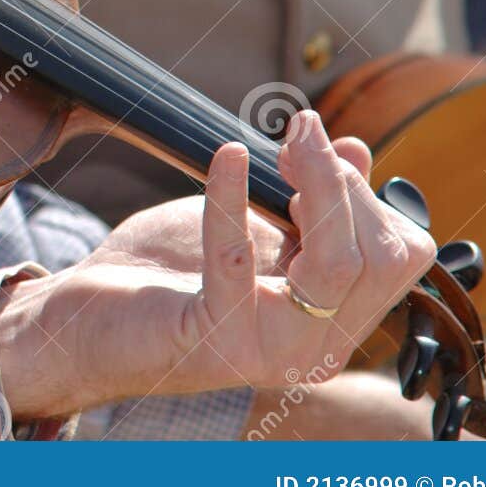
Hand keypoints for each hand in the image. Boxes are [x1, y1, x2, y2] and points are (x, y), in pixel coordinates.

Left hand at [0, 111, 436, 419]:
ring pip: (336, 265)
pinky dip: (232, 200)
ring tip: (279, 144)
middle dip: (343, 181)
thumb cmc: (167, 276)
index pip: (398, 256)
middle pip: (378, 257)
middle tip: (298, 133)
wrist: (86, 327)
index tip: (319, 147)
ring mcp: (271, 353)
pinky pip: (239, 262)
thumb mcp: (251, 229)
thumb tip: (356, 148)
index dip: (365, 192)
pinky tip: (225, 157)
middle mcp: (316, 350)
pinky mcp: (215, 341)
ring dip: (315, 186)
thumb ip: (305, 201)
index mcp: (335, 324)